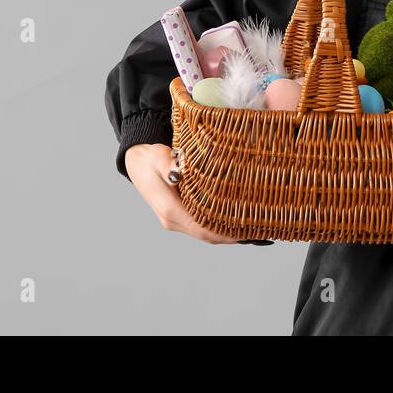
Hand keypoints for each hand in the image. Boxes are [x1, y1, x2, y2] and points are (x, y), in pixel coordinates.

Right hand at [124, 143, 246, 243]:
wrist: (137, 163)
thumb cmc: (150, 158)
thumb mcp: (158, 157)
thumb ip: (170, 166)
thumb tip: (180, 174)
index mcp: (168, 208)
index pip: (201, 228)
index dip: (223, 232)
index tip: (245, 230)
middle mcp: (171, 219)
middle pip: (205, 235)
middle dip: (229, 236)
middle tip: (255, 230)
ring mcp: (173, 220)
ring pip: (203, 233)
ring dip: (224, 233)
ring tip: (248, 228)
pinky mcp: (177, 216)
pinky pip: (199, 226)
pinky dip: (216, 227)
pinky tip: (233, 222)